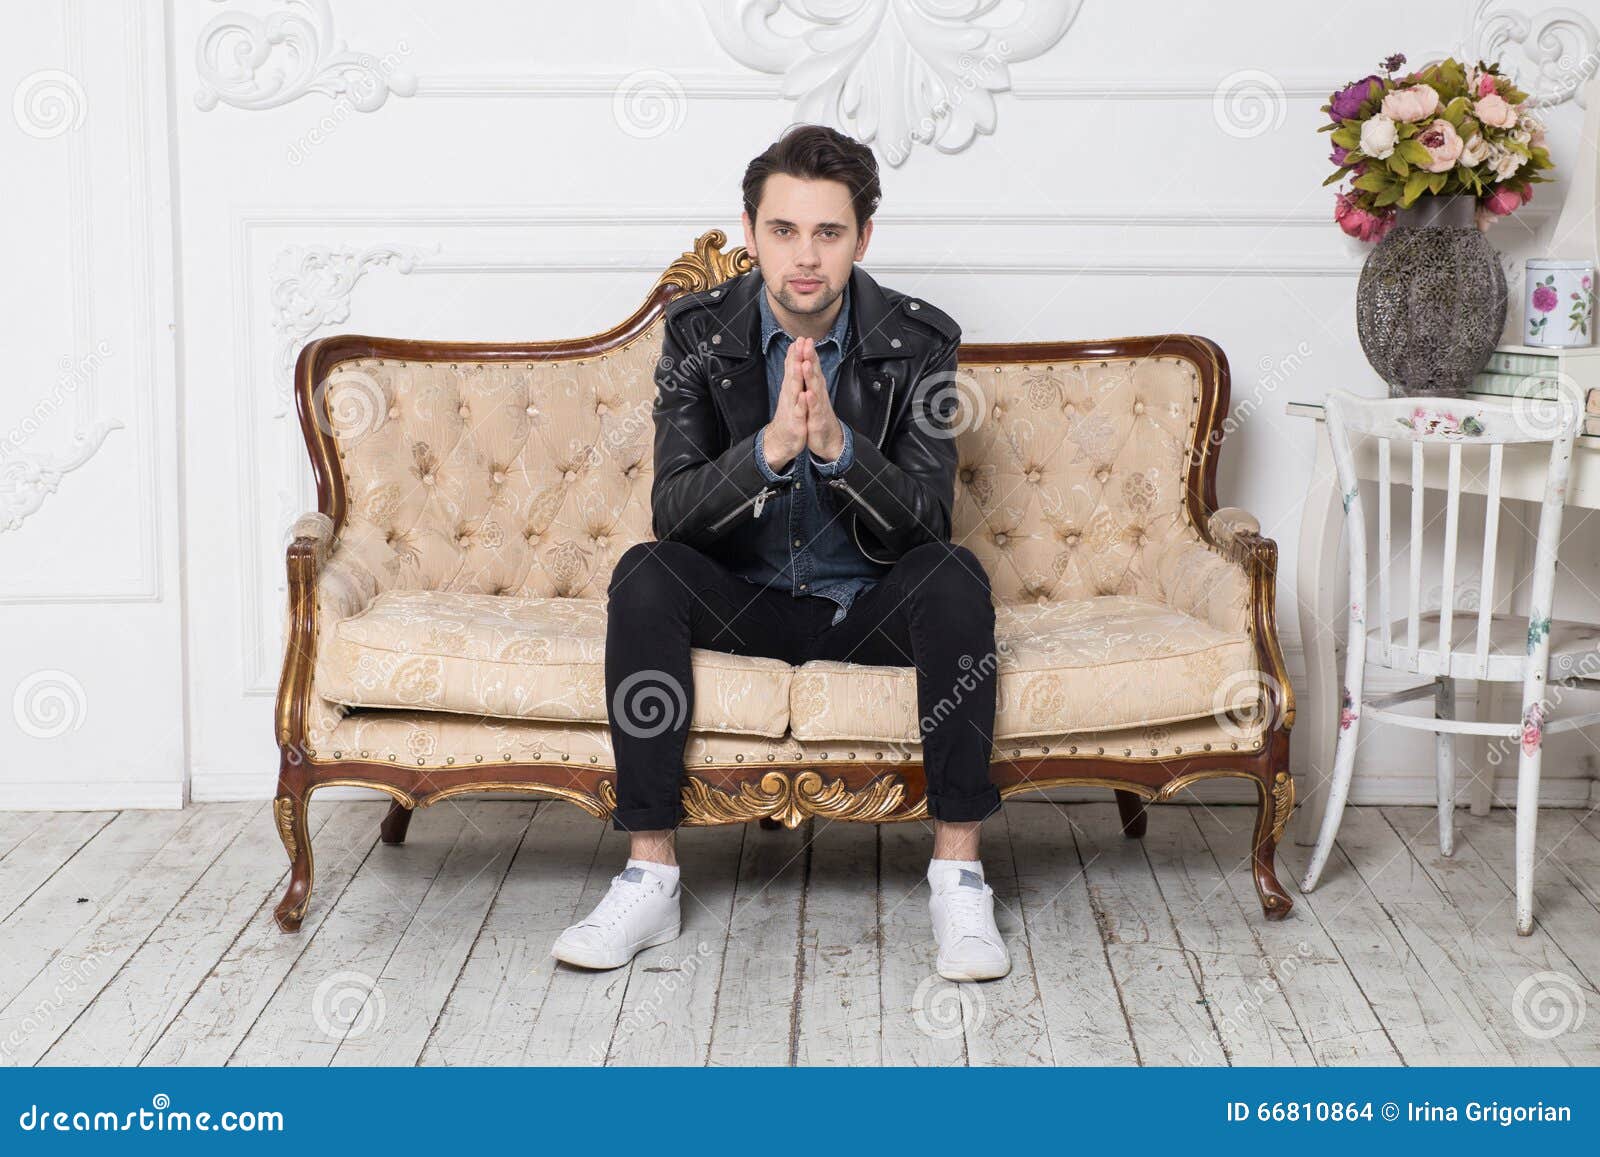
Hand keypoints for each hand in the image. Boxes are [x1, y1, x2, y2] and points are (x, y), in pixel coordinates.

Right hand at [761, 337, 808, 470]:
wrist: (782, 440)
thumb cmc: (790, 415)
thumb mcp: (791, 395)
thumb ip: (792, 377)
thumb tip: (794, 360)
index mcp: (791, 389)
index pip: (793, 368)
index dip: (796, 353)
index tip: (800, 338)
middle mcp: (790, 395)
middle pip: (794, 374)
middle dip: (797, 358)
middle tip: (800, 343)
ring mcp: (793, 408)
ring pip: (795, 390)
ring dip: (798, 376)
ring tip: (801, 363)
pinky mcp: (797, 421)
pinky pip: (800, 411)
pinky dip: (802, 403)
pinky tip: (805, 395)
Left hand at [798, 337, 844, 460]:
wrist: (827, 438)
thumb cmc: (817, 415)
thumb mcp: (812, 394)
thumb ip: (810, 379)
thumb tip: (807, 362)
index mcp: (815, 387)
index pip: (811, 367)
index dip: (807, 353)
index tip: (802, 338)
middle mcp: (818, 393)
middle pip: (814, 372)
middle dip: (810, 357)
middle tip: (806, 343)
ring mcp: (819, 405)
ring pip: (815, 388)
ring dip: (811, 376)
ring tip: (807, 364)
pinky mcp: (817, 419)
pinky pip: (814, 409)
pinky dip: (811, 401)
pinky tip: (808, 394)